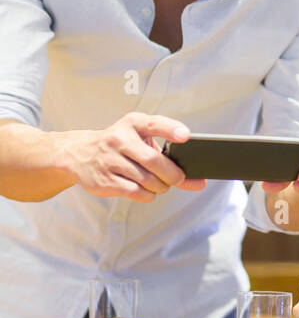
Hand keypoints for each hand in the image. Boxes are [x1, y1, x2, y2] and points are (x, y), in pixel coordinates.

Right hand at [58, 114, 204, 203]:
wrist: (80, 154)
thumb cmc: (122, 146)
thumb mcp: (141, 140)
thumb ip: (169, 156)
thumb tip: (200, 182)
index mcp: (133, 123)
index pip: (154, 124)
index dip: (171, 130)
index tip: (185, 136)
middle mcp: (119, 139)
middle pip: (154, 160)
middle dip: (172, 174)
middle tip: (177, 178)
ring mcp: (110, 159)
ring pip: (147, 180)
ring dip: (160, 186)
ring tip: (159, 184)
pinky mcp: (105, 179)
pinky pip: (136, 192)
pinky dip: (148, 194)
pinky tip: (147, 190)